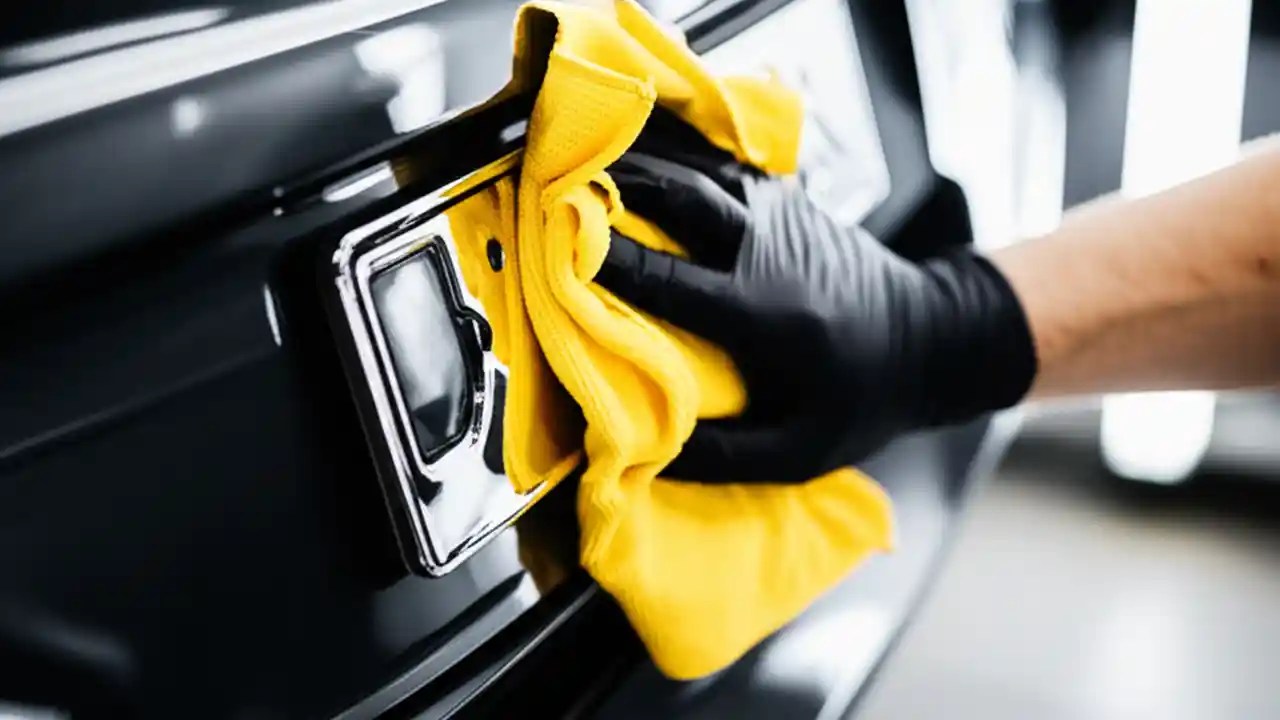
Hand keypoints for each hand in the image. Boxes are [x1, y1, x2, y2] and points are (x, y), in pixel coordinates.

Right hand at [596, 153, 1035, 482]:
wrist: (933, 337)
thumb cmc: (862, 399)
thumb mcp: (799, 452)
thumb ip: (720, 457)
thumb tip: (640, 449)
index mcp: (764, 314)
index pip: (669, 280)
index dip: (607, 263)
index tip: (555, 252)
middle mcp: (769, 250)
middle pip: (681, 197)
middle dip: (614, 186)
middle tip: (555, 189)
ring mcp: (779, 214)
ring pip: (696, 169)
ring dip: (637, 161)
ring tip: (580, 159)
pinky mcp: (784, 198)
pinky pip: (717, 162)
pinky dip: (672, 150)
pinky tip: (635, 148)